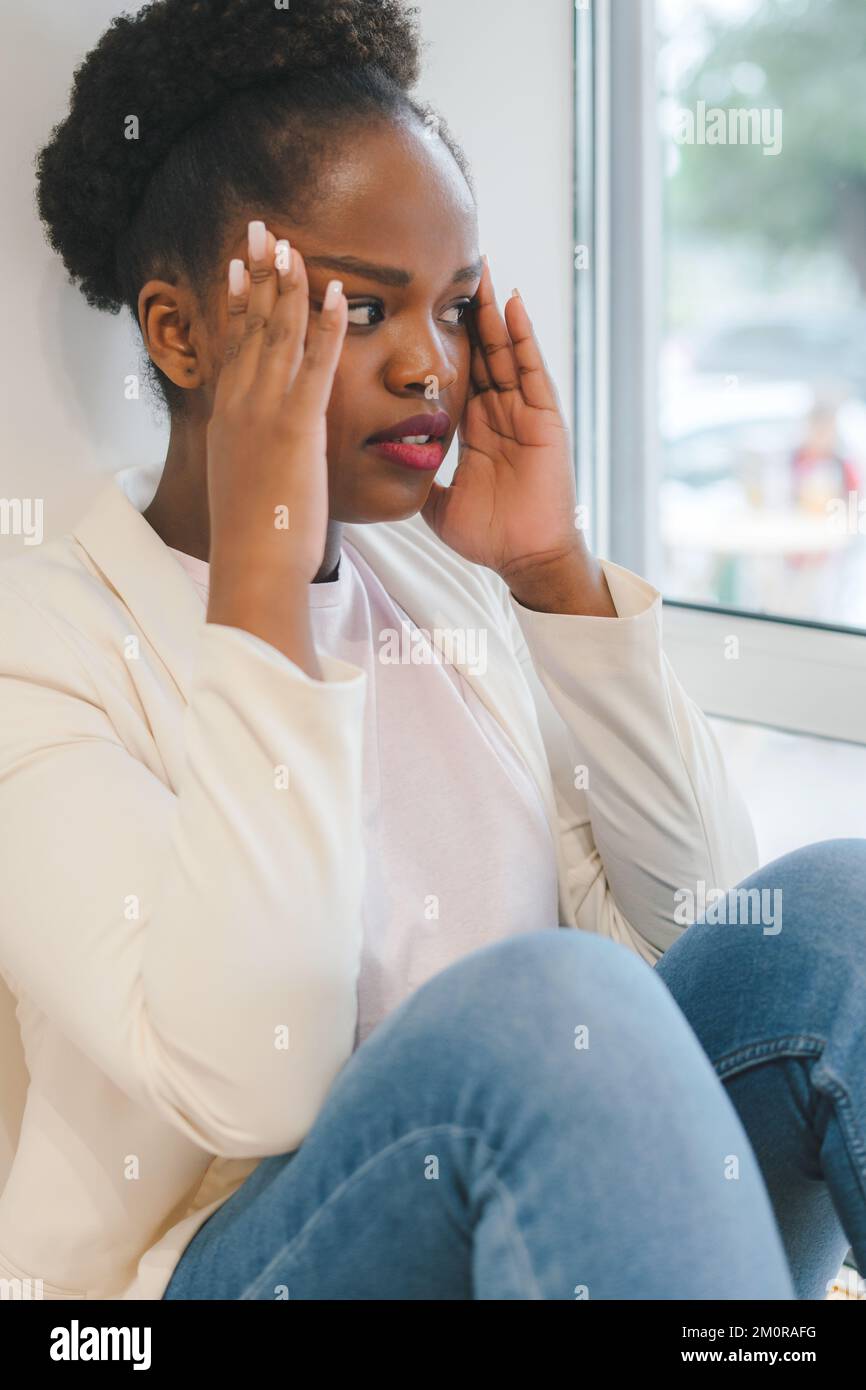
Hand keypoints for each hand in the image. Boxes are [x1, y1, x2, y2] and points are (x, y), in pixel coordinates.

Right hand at [206, 220, 346, 587]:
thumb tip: (263, 450)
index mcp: (229, 418)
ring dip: (287, 284)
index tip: (240, 265)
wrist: (252, 564)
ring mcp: (265, 412)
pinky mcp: (296, 427)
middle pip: (251, 326)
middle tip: (261, 229)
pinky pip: (316, 365)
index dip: (238, 301)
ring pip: (277, 334)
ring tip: (291, 243)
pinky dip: (328, 326)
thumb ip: (257, 454)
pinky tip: (339, 293)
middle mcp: (241, 405)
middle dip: (257, 273)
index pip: (234, 346)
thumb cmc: (255, 537)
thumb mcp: (248, 484)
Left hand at [420, 257, 613, 614]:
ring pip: (504, 349)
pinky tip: (511, 304)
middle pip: (479, 349)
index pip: (453, 371)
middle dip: (466, 311)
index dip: (438, 339)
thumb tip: (380, 476)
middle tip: (447, 267)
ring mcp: (522, 411)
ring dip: (493, 310)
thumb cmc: (489, 536)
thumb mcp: (438, 504)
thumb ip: (416, 482)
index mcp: (473, 426)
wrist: (525, 558)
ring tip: (480, 270)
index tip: (417, 307)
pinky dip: (523, 336)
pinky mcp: (544, 418)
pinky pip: (531, 369)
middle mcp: (498, 412)